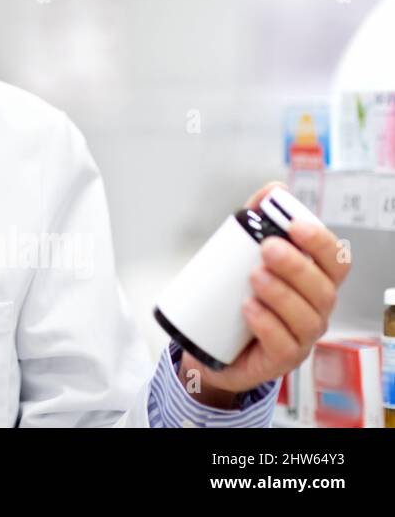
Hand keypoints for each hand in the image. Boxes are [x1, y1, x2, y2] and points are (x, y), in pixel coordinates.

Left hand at [181, 181, 350, 408]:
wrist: (211, 341)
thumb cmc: (238, 293)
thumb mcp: (243, 253)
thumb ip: (259, 219)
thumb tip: (274, 188)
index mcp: (314, 280)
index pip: (336, 261)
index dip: (322, 243)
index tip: (295, 226)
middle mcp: (316, 308)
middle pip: (324, 289)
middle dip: (297, 266)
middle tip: (267, 249)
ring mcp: (302, 336)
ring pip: (307, 318)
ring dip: (282, 294)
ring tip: (253, 277)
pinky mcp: (281, 359)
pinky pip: (285, 345)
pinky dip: (268, 325)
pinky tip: (249, 309)